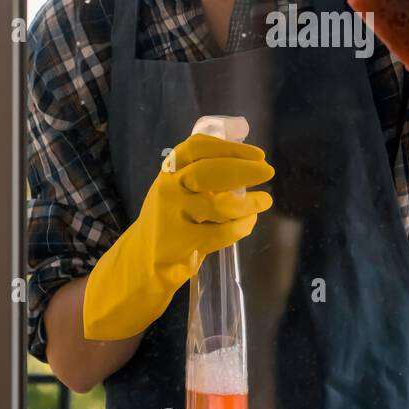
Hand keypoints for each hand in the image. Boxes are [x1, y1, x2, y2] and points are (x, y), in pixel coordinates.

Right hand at [81, 132, 273, 339]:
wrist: (141, 260)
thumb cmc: (169, 218)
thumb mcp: (176, 188)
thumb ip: (201, 171)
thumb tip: (246, 158)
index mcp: (168, 171)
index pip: (197, 148)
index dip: (230, 148)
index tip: (256, 154)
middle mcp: (168, 189)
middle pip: (208, 172)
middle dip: (243, 169)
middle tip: (267, 171)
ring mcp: (173, 217)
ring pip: (218, 206)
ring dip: (248, 203)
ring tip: (265, 201)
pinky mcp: (181, 243)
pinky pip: (221, 233)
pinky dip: (241, 227)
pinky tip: (249, 222)